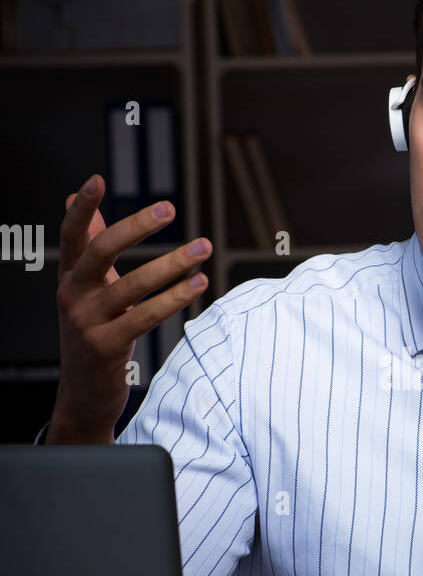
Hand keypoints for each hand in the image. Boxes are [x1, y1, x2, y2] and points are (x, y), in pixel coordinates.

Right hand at [50, 175, 210, 439]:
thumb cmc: (92, 334)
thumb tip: (73, 199)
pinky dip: (176, 298)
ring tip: (202, 248)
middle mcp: (73, 296)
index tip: (96, 179)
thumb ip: (86, 246)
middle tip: (169, 208)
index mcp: (69, 278)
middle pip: (102, 251)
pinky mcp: (107, 347)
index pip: (72, 235)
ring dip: (172, 264)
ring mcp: (88, 322)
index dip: (81, 207)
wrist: (83, 396)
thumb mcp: (85, 290)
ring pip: (134, 285)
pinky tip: (199, 283)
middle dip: (137, 226)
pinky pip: (147, 316)